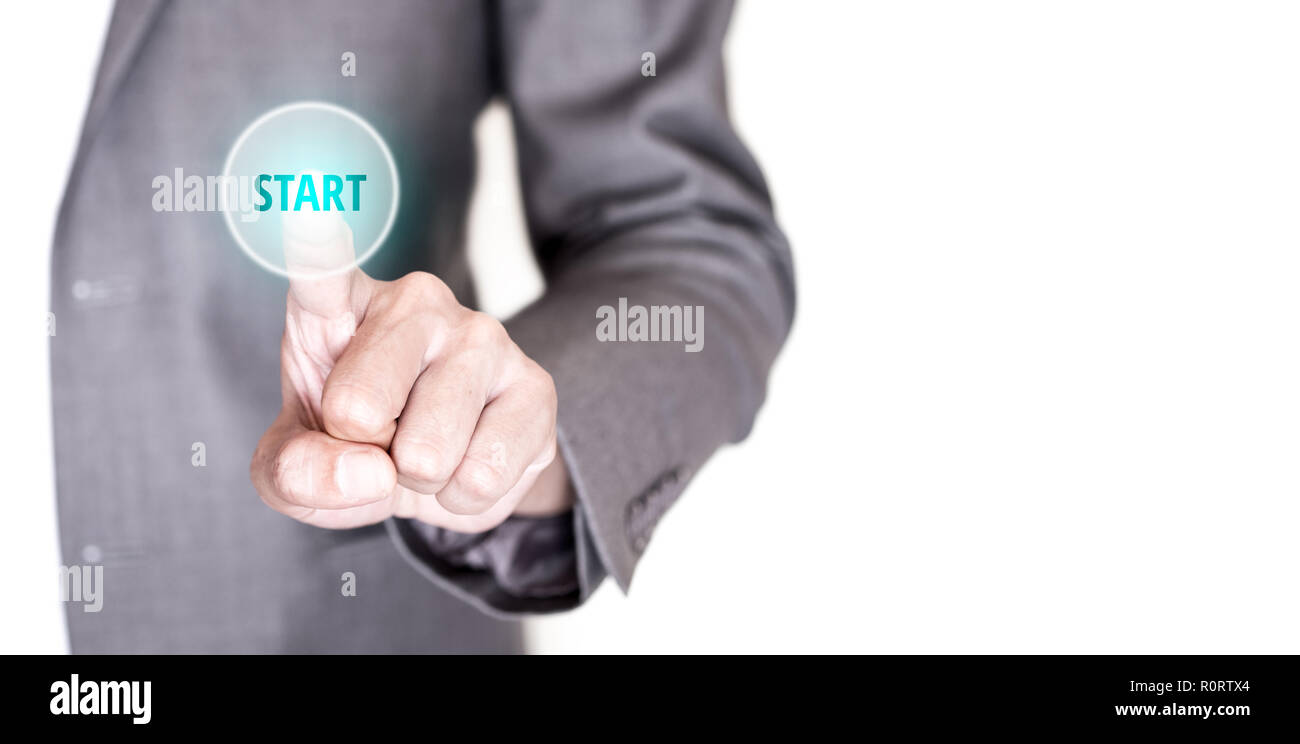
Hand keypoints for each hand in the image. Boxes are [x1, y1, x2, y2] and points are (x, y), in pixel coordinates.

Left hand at [251, 211, 570, 531]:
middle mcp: (414, 302)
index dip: (314, 242)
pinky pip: (481, 475)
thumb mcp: (294, 470)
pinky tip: (465, 464)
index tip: (305, 198)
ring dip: (418, 481)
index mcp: (337, 306)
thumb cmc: (354, 449)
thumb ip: (294, 474)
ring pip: (427, 452)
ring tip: (423, 453)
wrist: (440, 471)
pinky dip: (461, 497)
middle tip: (376, 438)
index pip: (322, 272)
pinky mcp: (535, 383)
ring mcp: (481, 336)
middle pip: (358, 407)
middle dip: (360, 454)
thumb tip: (369, 471)